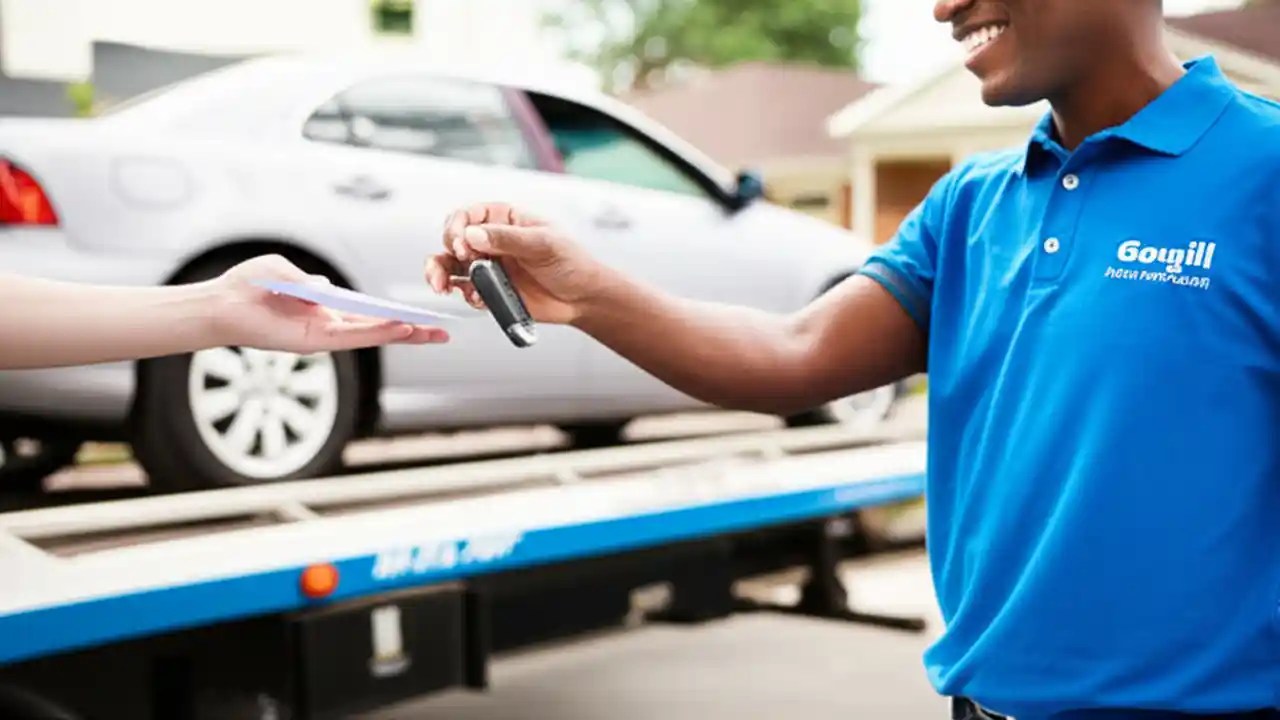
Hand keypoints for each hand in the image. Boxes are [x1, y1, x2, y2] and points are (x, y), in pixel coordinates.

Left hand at [209, 255, 449, 352]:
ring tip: (429, 332)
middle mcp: (329, 324)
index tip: (422, 316)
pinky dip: (377, 332)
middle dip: (412, 331)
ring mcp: (324, 334)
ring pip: (371, 334)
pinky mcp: (314, 341)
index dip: (396, 314)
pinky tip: (399, 328)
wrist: (222, 303)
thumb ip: (311, 282)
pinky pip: (352, 336)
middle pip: (379, 328)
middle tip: (443, 333)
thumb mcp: (286, 273)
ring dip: (401, 333)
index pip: (370, 313)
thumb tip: (328, 290)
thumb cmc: (249, 286)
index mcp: (327, 308)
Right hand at [424, 203, 605, 324]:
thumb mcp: (544, 244)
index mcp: (504, 219)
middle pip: (452, 239)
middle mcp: (491, 240)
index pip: (467, 215)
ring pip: (450, 265)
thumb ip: (508, 239)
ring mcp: (489, 265)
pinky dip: (464, 295)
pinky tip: (478, 299)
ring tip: (441, 286)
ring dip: (439, 274)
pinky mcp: (490, 290)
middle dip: (448, 250)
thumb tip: (473, 234)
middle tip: (462, 261)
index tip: (464, 244)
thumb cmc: (571, 263)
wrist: (583, 298)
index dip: (458, 227)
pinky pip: (466, 290)